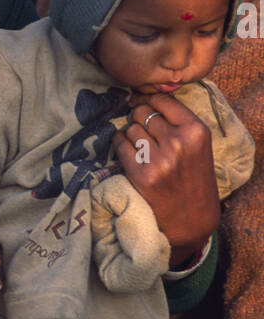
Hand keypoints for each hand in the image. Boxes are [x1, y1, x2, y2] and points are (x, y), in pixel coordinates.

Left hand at [111, 93, 219, 256]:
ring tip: (141, 146)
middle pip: (143, 112)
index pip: (162, 100)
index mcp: (196, 131)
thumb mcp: (199, 146)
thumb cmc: (195, 179)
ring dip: (131, 134)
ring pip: (130, 128)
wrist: (192, 220)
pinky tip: (130, 153)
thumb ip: (179, 122)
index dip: (149, 100)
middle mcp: (178, 142)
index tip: (144, 104)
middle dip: (139, 118)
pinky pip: (120, 145)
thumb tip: (145, 98)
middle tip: (144, 130)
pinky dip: (120, 145)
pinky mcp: (140, 174)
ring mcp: (158, 159)